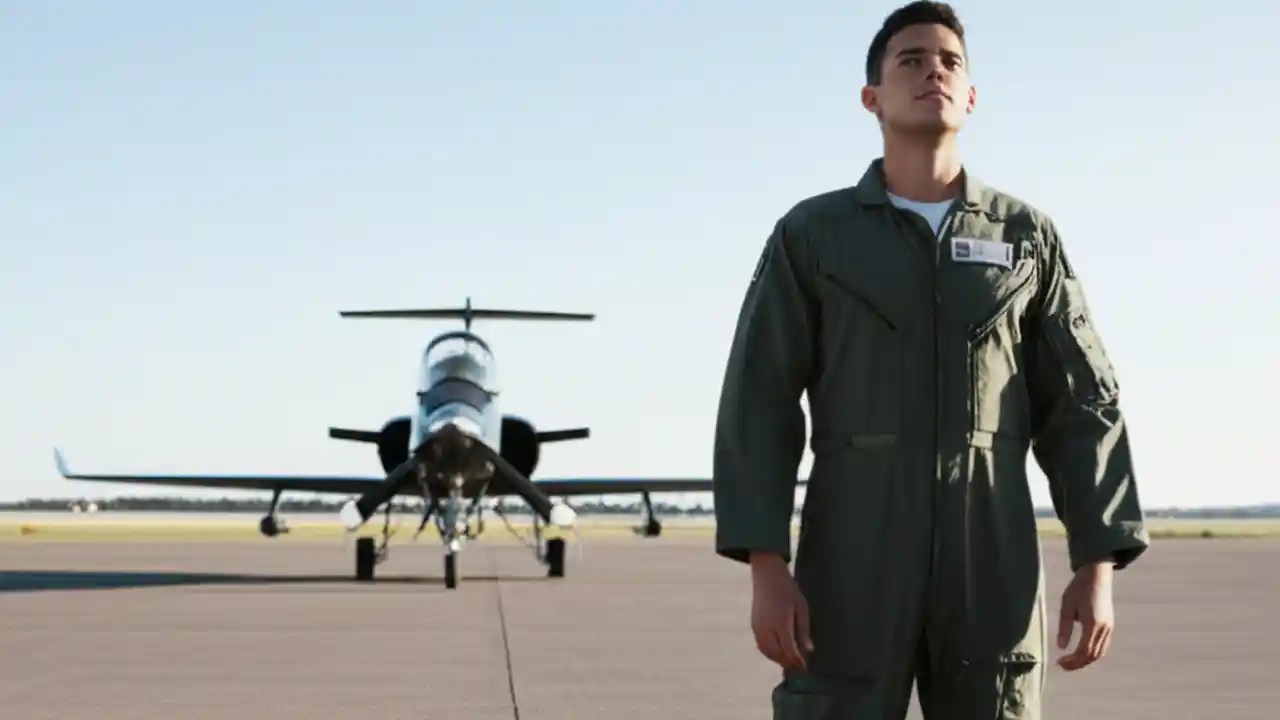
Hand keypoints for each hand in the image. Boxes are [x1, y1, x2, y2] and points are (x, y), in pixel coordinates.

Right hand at [749, 552, 812, 669]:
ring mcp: (758, 627)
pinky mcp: (753, 625)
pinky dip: (769, 653)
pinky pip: (760, 645)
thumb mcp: (801, 608)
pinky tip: (777, 653)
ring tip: (789, 662)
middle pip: (777, 653)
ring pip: (767, 651)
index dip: (797, 660)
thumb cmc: (788, 590)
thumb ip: (803, 631)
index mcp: (781, 622)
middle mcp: (767, 627)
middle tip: (799, 667)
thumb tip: (808, 650)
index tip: (805, 666)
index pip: (789, 649)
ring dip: (778, 659)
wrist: (767, 575)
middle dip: (788, 663)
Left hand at [1056, 560, 1114, 670]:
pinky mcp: (1109, 624)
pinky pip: (1103, 645)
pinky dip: (1092, 653)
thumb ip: (1064, 627)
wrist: (1096, 575)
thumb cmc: (1078, 588)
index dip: (1072, 661)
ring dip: (1085, 660)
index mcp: (1093, 624)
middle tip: (1062, 665)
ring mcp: (1109, 627)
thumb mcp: (1066, 606)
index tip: (1059, 662)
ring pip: (1100, 652)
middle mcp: (1104, 628)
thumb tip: (1061, 647)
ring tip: (1070, 661)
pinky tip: (1080, 652)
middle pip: (1093, 656)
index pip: (1084, 651)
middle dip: (1077, 664)